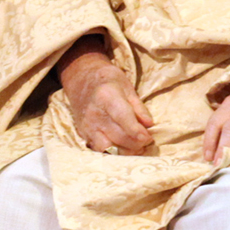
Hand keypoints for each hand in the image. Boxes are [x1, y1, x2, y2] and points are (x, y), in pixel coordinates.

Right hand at [59, 38, 153, 154]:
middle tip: (146, 141)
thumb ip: (138, 106)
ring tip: (135, 147)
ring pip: (108, 148)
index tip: (149, 137)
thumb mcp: (126, 86)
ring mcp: (87, 125)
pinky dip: (112, 151)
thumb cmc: (107, 79)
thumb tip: (149, 124)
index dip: (138, 132)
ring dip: (124, 151)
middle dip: (136, 144)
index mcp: (106, 96)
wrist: (80, 78)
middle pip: (118, 137)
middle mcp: (94, 113)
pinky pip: (99, 149)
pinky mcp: (83, 133)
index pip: (124, 119)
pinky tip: (122, 147)